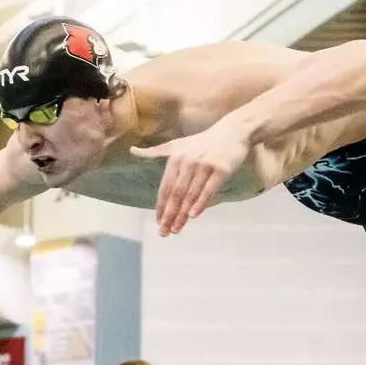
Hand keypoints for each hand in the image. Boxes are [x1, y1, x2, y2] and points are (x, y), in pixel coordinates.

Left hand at [130, 120, 250, 236]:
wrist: (232, 131)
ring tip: (176, 229)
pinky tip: (193, 216)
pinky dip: (200, 203)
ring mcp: (204, 166)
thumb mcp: (177, 144)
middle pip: (176, 194)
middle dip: (169, 215)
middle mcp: (188, 162)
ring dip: (182, 214)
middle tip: (163, 233)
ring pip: (191, 194)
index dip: (160, 206)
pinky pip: (208, 190)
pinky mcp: (221, 170)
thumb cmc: (203, 141)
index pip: (166, 187)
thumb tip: (132, 151)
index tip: (158, 222)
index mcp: (175, 158)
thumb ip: (156, 151)